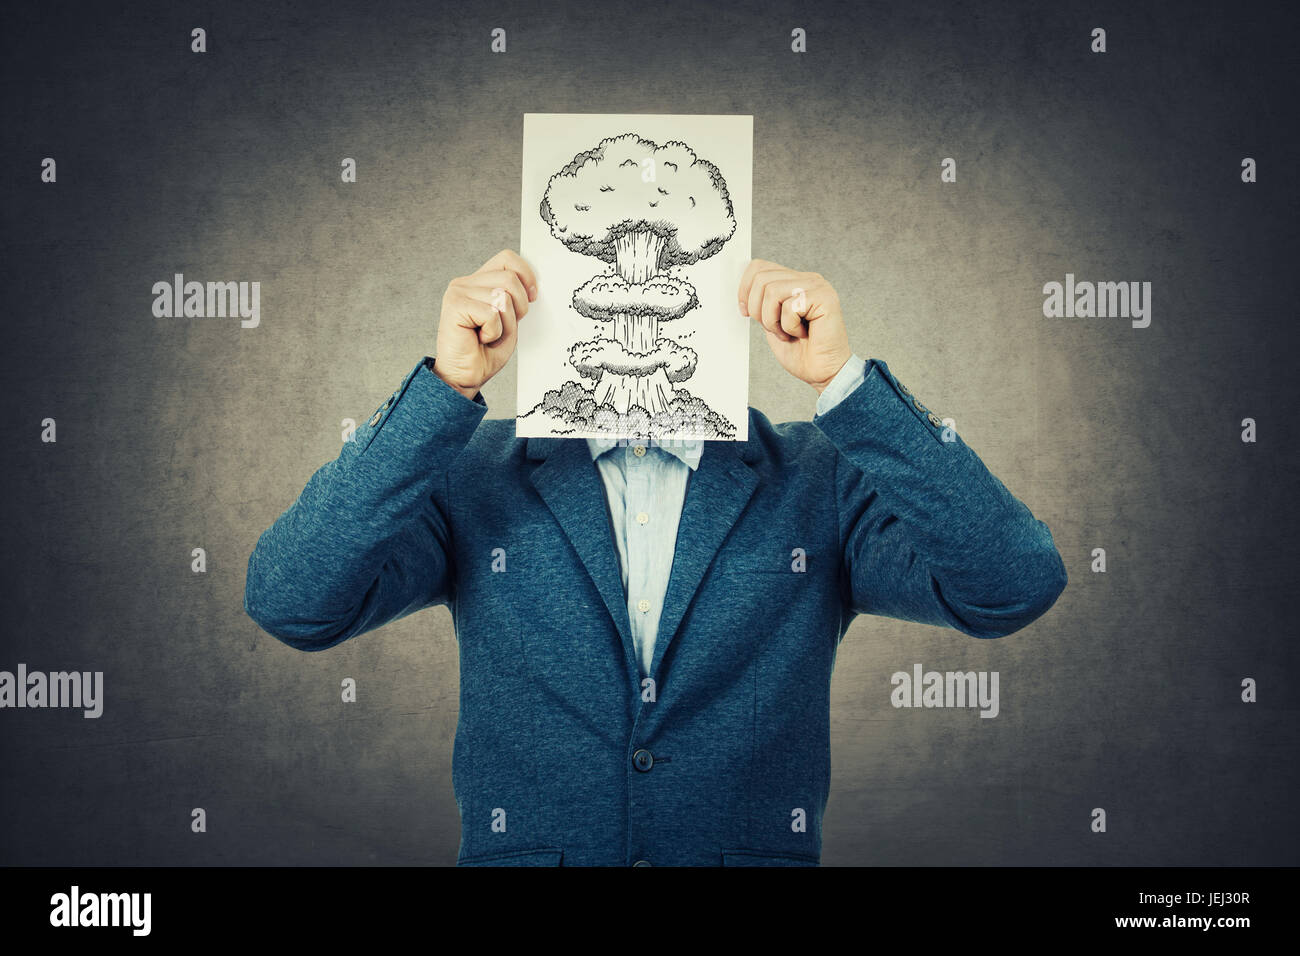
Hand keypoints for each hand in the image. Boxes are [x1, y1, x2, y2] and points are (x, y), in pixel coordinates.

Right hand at [434, 249, 537, 398]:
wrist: (465, 377)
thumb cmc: (485, 352)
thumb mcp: (509, 319)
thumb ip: (516, 298)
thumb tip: (533, 284)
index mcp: (478, 282)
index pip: (508, 259)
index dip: (526, 276)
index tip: (532, 298)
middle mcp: (465, 282)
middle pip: (510, 279)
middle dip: (518, 308)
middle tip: (503, 327)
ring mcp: (458, 292)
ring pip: (503, 297)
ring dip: (505, 324)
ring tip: (489, 334)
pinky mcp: (455, 305)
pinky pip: (492, 313)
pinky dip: (494, 332)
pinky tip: (480, 338)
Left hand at [738, 259, 852, 393]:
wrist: (822, 373)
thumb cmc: (800, 352)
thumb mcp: (771, 322)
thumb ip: (762, 302)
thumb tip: (742, 291)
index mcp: (795, 281)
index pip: (759, 267)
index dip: (744, 289)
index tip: (745, 312)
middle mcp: (807, 279)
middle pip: (761, 277)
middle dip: (757, 309)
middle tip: (773, 328)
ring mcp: (817, 286)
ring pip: (771, 291)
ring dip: (772, 320)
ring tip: (788, 332)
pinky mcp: (824, 297)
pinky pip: (789, 306)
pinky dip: (788, 326)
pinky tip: (802, 333)